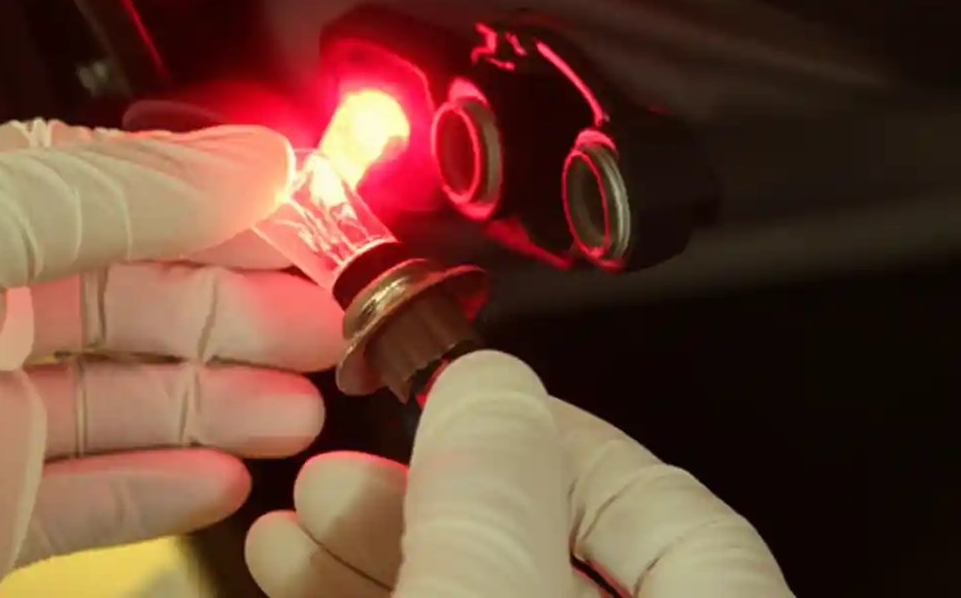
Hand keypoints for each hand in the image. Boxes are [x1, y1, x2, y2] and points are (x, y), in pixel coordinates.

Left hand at [0, 114, 342, 597]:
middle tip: (321, 325)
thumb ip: (115, 193)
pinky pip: (96, 493)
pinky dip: (167, 484)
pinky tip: (225, 473)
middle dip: (238, 310)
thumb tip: (246, 160)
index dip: (212, 210)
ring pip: (131, 398)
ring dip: (223, 400)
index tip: (300, 221)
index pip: (112, 196)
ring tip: (297, 407)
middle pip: (136, 301)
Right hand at [245, 351, 793, 597]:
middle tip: (348, 463)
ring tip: (298, 519)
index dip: (550, 435)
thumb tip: (491, 386)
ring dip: (381, 553)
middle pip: (551, 557)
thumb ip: (496, 495)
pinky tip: (301, 575)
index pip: (662, 510)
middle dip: (432, 495)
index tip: (464, 402)